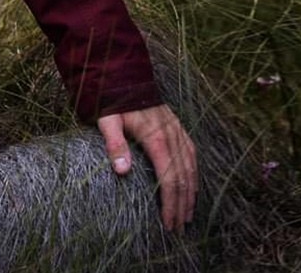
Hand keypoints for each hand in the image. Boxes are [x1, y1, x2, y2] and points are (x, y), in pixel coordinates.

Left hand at [98, 103, 198, 231]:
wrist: (122, 73)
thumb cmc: (111, 98)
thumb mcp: (106, 119)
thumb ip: (114, 143)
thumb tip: (122, 171)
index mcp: (156, 138)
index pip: (170, 179)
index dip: (171, 203)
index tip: (169, 223)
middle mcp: (172, 136)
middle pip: (183, 178)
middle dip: (182, 205)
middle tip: (178, 228)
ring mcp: (177, 131)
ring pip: (191, 167)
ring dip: (191, 193)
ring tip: (188, 215)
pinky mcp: (177, 127)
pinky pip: (191, 153)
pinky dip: (194, 173)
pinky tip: (193, 185)